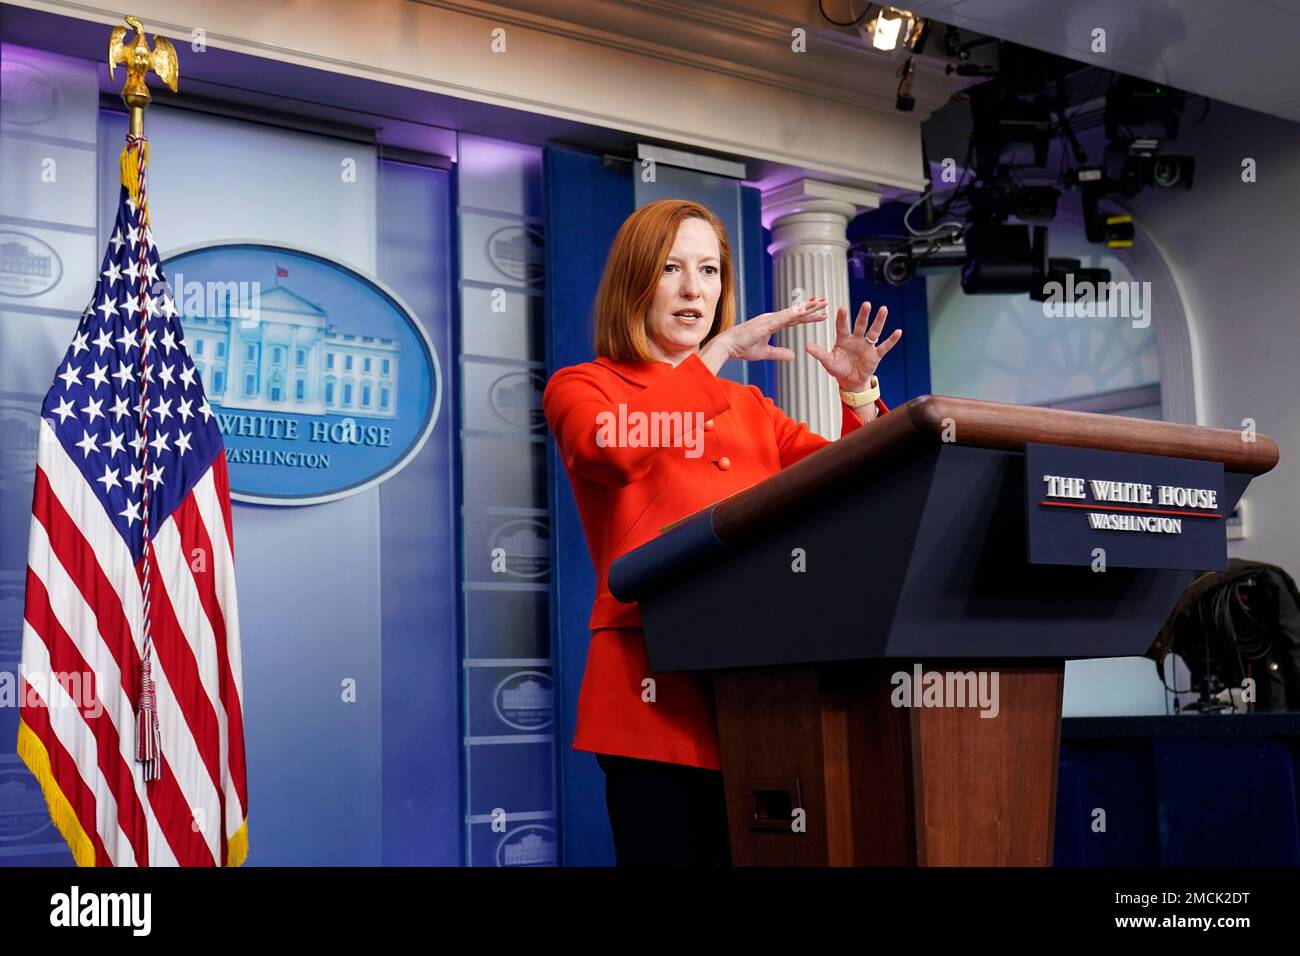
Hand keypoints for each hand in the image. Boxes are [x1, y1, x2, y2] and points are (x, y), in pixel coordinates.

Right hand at [699, 297, 831, 370]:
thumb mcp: (765, 353)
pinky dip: (794, 313)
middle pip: (796, 313)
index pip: (794, 319)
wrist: (726, 347)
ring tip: (821, 302)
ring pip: (792, 312)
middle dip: (812, 308)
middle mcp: (772, 318)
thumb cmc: (742, 348)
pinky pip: (783, 318)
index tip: (820, 313)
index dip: (808, 316)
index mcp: (772, 324)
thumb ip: (779, 353)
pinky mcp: (765, 324)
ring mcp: (769, 319)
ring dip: (807, 307)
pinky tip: (804, 310)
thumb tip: (793, 355)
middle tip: (826, 302)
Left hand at [806, 301, 901, 391]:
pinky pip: (884, 346)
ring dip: (879, 321)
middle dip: (863, 315)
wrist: (849, 381)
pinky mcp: (875, 355)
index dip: (842, 318)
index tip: (842, 308)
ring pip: (874, 331)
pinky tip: (898, 332)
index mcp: (843, 339)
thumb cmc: (838, 368)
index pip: (842, 326)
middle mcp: (856, 339)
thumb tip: (806, 346)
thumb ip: (819, 353)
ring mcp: (866, 346)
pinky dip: (891, 340)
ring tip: (883, 309)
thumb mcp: (827, 362)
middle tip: (866, 304)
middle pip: (860, 324)